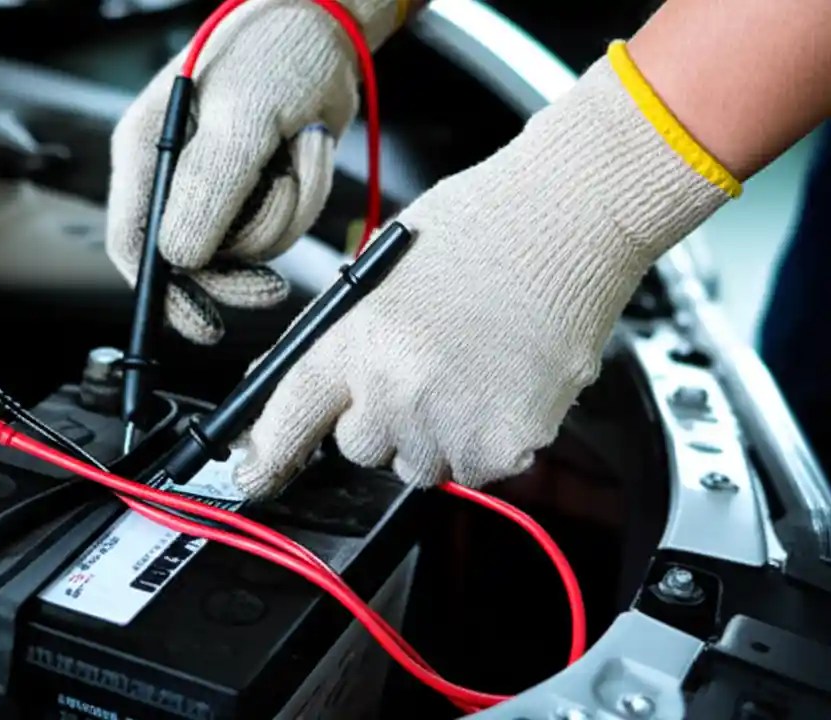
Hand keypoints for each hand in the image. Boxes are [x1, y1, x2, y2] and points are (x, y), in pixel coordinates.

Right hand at [106, 0, 402, 344]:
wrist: (331, 28)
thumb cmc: (276, 51)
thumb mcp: (242, 119)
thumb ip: (209, 189)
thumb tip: (181, 258)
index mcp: (149, 152)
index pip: (134, 244)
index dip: (163, 294)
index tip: (200, 323)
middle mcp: (178, 175)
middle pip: (194, 260)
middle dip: (239, 269)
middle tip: (269, 288)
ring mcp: (221, 184)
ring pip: (247, 246)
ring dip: (285, 213)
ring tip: (299, 154)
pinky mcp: (260, 187)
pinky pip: (281, 226)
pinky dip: (304, 197)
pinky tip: (307, 151)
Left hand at [233, 44, 736, 496]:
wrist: (572, 217)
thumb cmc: (481, 225)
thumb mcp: (381, 270)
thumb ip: (340, 338)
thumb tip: (307, 387)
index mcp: (357, 340)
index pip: (290, 418)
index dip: (269, 453)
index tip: (257, 474)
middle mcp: (398, 390)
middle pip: (359, 448)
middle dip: (378, 420)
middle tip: (419, 371)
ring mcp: (454, 423)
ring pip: (420, 465)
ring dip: (433, 434)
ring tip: (469, 369)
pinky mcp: (508, 444)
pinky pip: (477, 468)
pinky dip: (485, 440)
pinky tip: (502, 383)